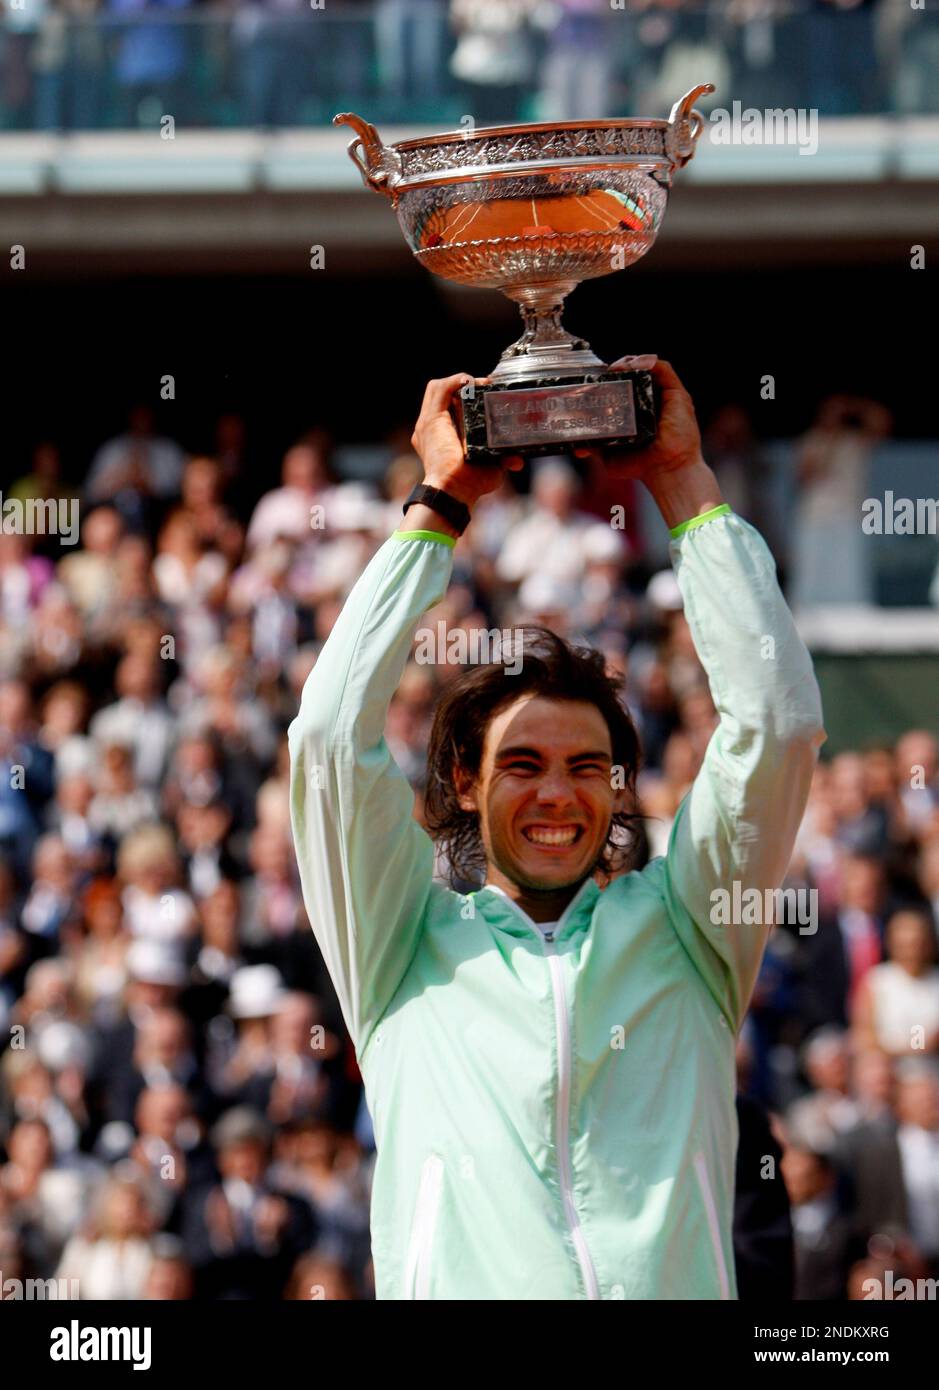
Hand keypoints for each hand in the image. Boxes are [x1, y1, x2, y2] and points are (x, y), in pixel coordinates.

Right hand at [410, 373, 522, 508]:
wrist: (453, 491)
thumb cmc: (469, 485)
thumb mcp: (490, 469)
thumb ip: (502, 460)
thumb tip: (517, 460)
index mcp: (441, 439)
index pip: (449, 408)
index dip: (466, 398)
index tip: (486, 396)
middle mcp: (431, 429)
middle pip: (442, 395)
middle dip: (463, 387)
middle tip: (484, 387)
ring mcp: (428, 424)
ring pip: (437, 389)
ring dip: (457, 381)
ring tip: (476, 383)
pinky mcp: (431, 421)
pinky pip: (439, 390)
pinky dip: (453, 381)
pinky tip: (468, 382)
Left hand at [576, 358, 723, 530]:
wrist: (665, 471)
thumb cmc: (642, 466)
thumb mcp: (612, 456)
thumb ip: (596, 447)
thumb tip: (577, 448)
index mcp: (635, 411)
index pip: (621, 386)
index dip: (608, 379)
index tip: (593, 380)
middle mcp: (650, 400)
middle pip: (633, 374)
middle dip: (617, 369)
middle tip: (602, 373)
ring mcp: (663, 396)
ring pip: (647, 368)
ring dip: (630, 363)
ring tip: (615, 368)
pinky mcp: (676, 393)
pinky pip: (663, 369)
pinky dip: (648, 362)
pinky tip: (634, 365)